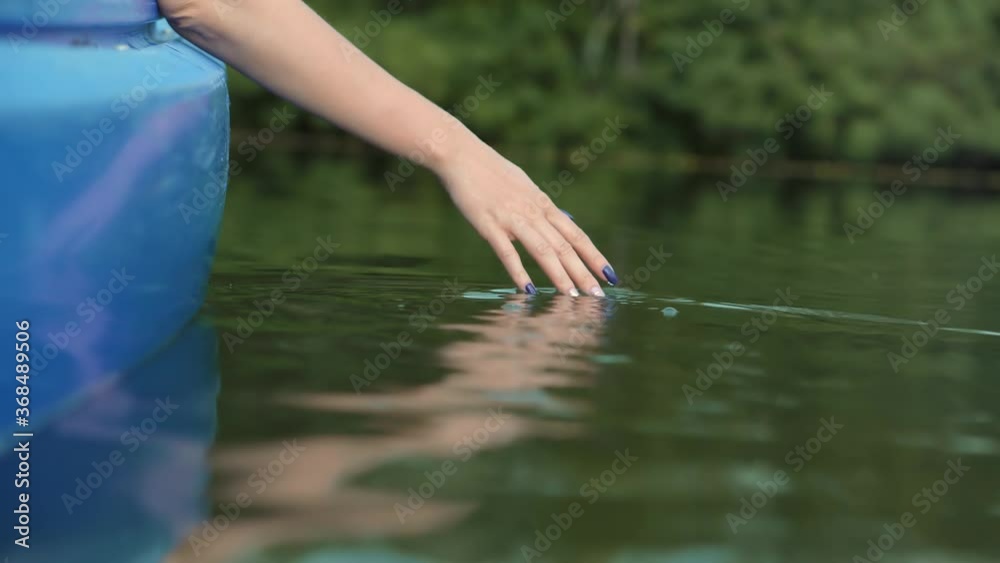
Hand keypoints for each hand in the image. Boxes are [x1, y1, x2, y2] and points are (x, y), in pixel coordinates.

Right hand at [435, 140, 617, 295]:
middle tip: (598, 295)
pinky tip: (528, 289)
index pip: (576, 234)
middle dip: (583, 273)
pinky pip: (506, 251)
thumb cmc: (491, 172)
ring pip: (542, 250)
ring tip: (572, 297)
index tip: (610, 275)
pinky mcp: (488, 224)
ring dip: (559, 275)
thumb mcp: (525, 186)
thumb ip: (544, 207)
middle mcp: (533, 212)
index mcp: (543, 204)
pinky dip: (519, 271)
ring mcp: (511, 218)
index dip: (594, 256)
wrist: (462, 155)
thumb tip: (565, 220)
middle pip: (564, 246)